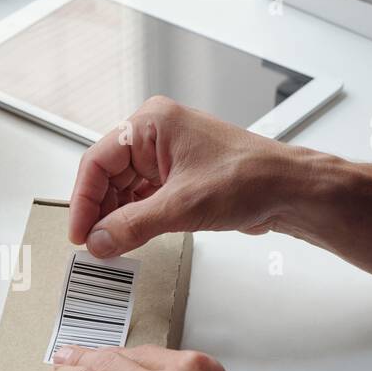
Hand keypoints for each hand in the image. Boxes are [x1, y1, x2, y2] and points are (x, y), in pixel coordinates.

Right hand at [68, 96, 309, 257]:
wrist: (291, 191)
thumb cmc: (251, 178)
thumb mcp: (182, 206)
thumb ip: (132, 226)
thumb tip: (98, 241)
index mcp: (151, 124)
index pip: (97, 162)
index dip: (83, 200)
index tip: (80, 232)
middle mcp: (156, 136)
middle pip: (107, 176)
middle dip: (100, 211)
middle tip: (93, 245)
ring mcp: (167, 157)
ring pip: (123, 190)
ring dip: (116, 218)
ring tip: (110, 246)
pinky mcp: (179, 178)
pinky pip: (143, 199)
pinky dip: (134, 220)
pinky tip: (129, 239)